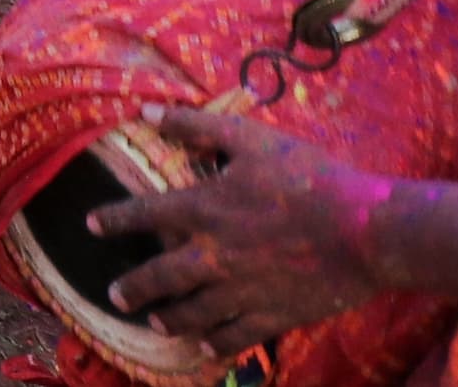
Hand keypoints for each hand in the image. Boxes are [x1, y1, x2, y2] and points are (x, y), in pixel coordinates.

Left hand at [88, 107, 396, 349]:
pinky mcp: (274, 315)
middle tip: (114, 295)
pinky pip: (235, 336)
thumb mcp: (249, 138)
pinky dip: (216, 343)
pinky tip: (205, 346)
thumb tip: (145, 111)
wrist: (364, 230)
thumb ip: (195, 125)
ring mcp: (242, 290)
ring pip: (192, 312)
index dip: (115, 218)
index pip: (144, 214)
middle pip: (160, 276)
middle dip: (134, 287)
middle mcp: (214, 255)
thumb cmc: (309, 176)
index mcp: (204, 208)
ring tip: (153, 321)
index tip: (92, 223)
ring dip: (168, 317)